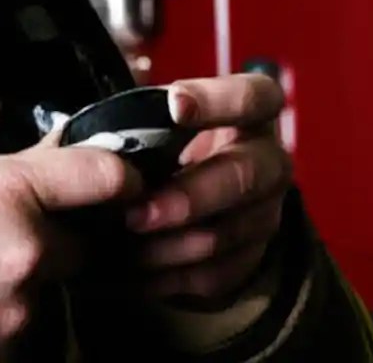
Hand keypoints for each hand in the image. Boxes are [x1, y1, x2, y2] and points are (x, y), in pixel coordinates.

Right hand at [0, 146, 143, 359]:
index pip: (105, 179)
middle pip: (85, 244)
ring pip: (55, 290)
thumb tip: (64, 157)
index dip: (120, 180)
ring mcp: (20, 309)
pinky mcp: (6, 350)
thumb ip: (19, 170)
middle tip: (18, 236)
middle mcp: (28, 250)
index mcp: (12, 190)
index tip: (121, 185)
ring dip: (32, 282)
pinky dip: (8, 316)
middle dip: (62, 240)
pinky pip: (28, 326)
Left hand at [126, 73, 290, 304]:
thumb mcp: (148, 118)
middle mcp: (268, 162)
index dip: (220, 99)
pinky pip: (216, 274)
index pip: (254, 97)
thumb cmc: (158, 146)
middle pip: (246, 175)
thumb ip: (136, 111)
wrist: (175, 202)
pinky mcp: (251, 258)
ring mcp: (265, 213)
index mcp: (248, 113)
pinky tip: (134, 270)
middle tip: (137, 213)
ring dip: (169, 244)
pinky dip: (170, 275)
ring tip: (122, 245)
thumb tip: (104, 115)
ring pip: (226, 233)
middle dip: (188, 196)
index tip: (175, 106)